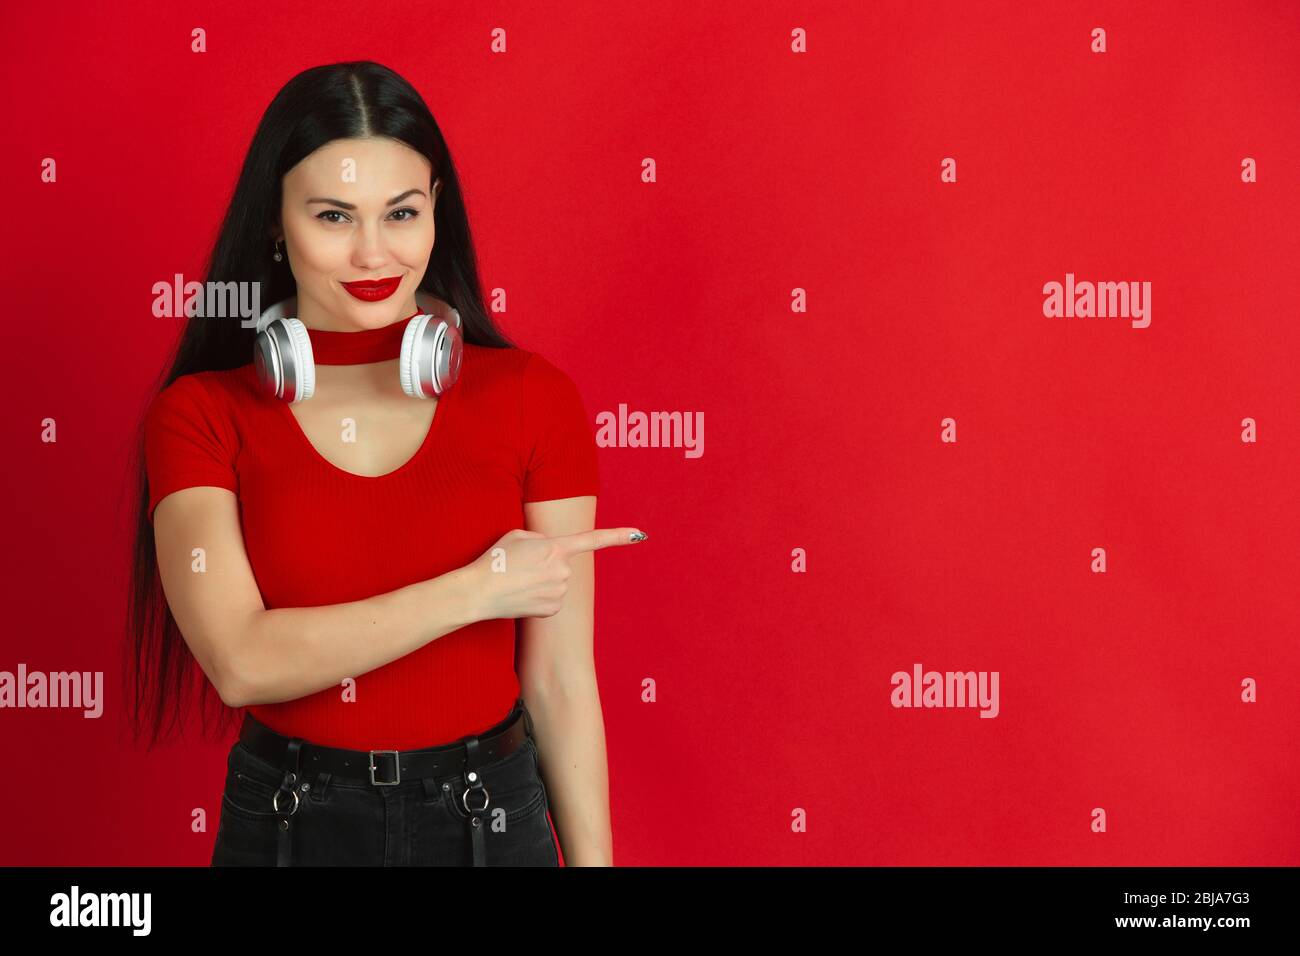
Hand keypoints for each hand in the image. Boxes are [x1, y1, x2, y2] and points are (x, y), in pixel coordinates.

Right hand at [464, 527, 645, 620]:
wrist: (478, 592)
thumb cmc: (495, 560)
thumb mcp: (517, 535)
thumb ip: (541, 539)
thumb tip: (549, 550)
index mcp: (556, 547)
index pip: (593, 539)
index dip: (618, 536)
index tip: (640, 534)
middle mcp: (563, 570)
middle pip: (563, 564)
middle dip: (546, 564)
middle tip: (521, 567)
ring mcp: (560, 592)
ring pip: (557, 583)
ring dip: (541, 582)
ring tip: (517, 581)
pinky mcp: (553, 609)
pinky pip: (552, 600)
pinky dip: (539, 598)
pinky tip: (522, 596)